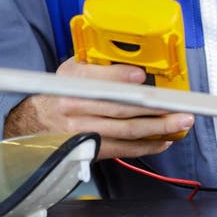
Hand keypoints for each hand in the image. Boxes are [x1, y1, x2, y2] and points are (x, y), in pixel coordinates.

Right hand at [3, 58, 194, 160]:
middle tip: (179, 106)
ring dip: (158, 128)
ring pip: (126, 131)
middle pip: (119, 109)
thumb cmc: (63, 90)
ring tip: (180, 123)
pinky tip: (164, 139)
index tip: (141, 77)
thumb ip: (102, 66)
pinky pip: (122, 149)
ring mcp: (81, 132)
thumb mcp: (74, 69)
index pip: (96, 78)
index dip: (119, 77)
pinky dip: (146, 145)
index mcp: (71, 80)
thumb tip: (138, 70)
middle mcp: (74, 107)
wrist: (36, 121)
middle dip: (154, 108)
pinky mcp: (88, 150)